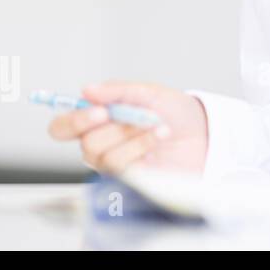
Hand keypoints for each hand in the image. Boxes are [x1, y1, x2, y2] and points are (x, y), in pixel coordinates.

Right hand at [47, 81, 207, 174]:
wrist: (205, 132)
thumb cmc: (176, 113)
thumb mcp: (149, 93)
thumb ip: (118, 90)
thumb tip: (87, 89)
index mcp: (99, 122)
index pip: (63, 128)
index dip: (73, 121)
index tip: (99, 110)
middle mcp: (102, 145)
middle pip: (85, 143)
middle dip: (111, 127)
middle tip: (132, 115)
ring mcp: (116, 164)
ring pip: (103, 156)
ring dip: (131, 135)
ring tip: (156, 124)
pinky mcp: (131, 179)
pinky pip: (122, 166)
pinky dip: (141, 145)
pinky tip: (159, 134)